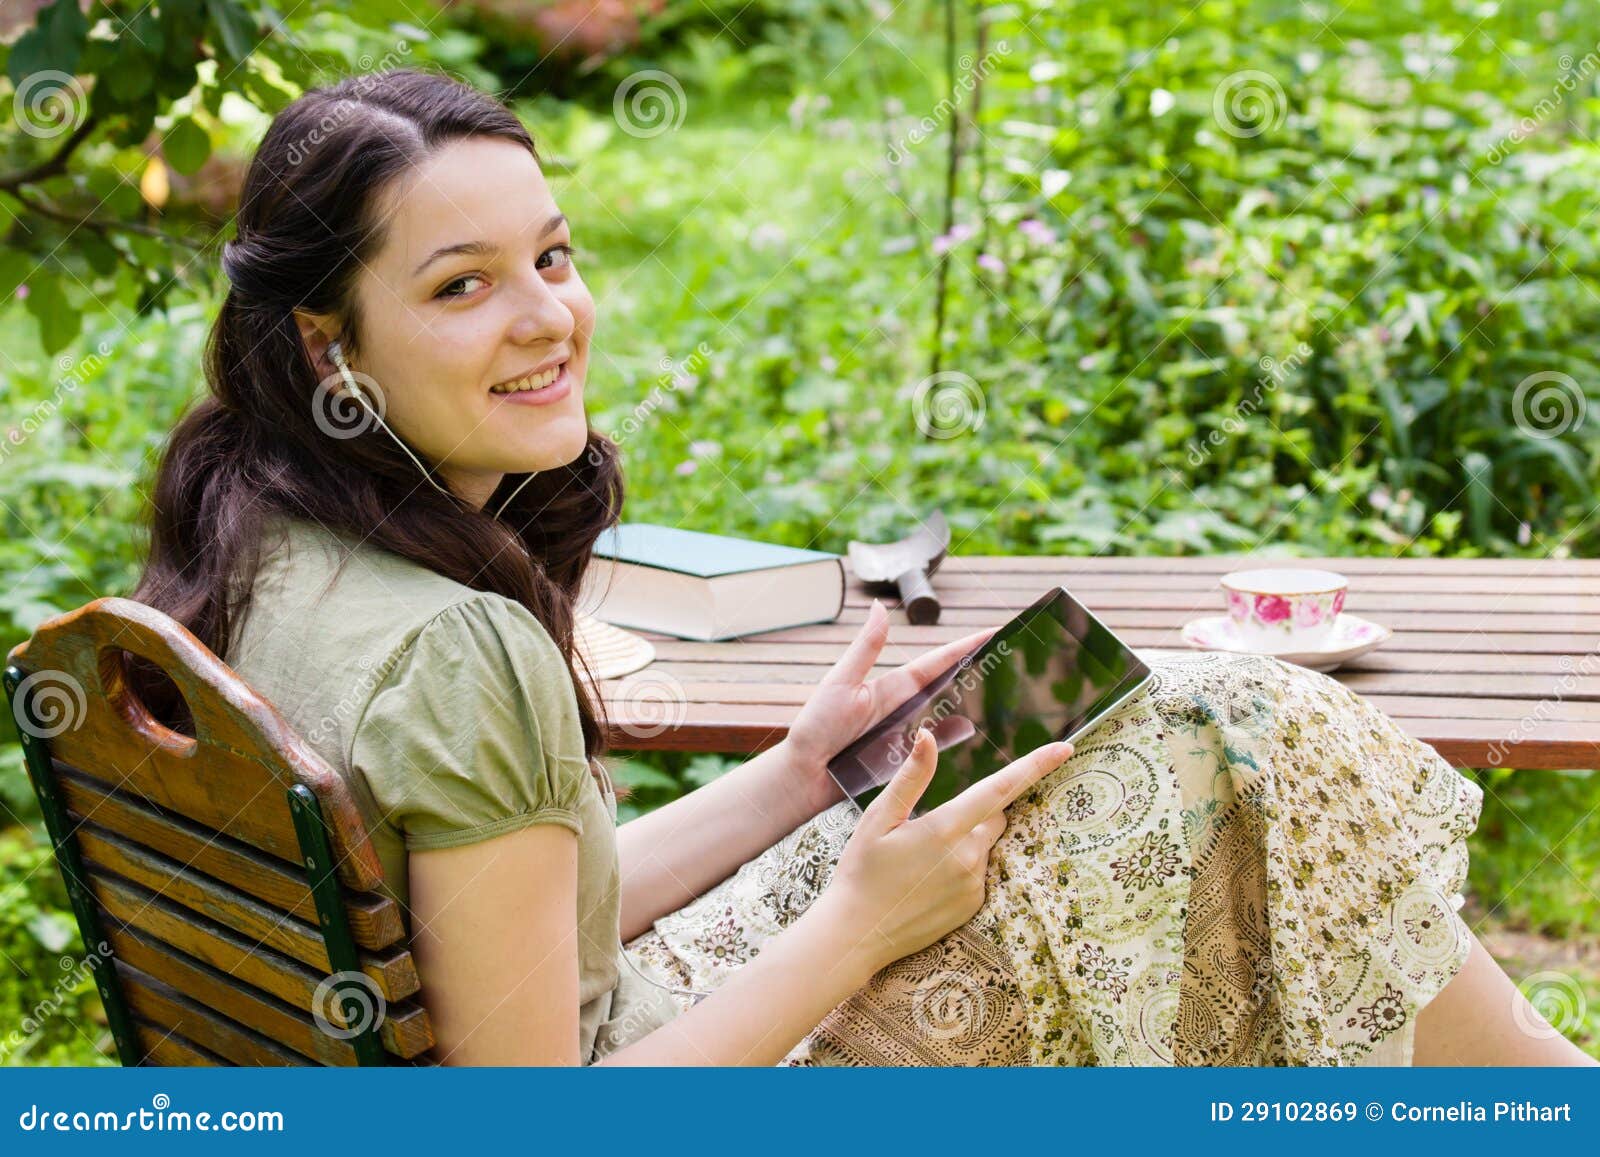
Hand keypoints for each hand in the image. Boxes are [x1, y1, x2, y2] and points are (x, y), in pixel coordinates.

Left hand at [779, 598, 997, 813]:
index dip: (967, 646)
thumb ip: (866, 648)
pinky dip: (960, 745)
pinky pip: (940, 752)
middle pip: (953, 687)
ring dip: (978, 709)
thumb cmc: (815, 727)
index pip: (939, 661)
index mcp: (893, 686)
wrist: (803, 774)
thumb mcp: (841, 682)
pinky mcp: (907, 761)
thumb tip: (880, 606)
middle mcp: (906, 708)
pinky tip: (982, 741)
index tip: (996, 630)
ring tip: (1013, 701)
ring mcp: (908, 735)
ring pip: (951, 718)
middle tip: (1018, 661)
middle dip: (983, 673)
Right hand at [810, 726, 1073, 974]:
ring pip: (985, 846)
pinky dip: (961, 868)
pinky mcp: (972, 906)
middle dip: (977, 812)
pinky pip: (979, 873)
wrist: (856, 934)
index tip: (1065, 748)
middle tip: (932, 827)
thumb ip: (911, 777)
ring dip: (966, 842)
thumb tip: (928, 737)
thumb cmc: (860, 871)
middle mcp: (967, 857)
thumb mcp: (879, 818)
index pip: (1001, 789)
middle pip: (995, 817)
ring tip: (921, 860)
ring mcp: (973, 885)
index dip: (1035, 766)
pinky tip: (927, 881)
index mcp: (945, 829)